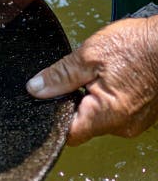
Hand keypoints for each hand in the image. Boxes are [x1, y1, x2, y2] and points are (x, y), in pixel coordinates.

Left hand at [26, 17, 157, 144]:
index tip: (47, 102)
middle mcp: (123, 126)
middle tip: (77, 79)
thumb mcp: (89, 56)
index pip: (68, 134)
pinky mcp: (144, 114)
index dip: (53, 120)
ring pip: (100, 117)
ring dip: (93, 99)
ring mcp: (136, 122)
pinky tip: (113, 78)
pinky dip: (109, 97)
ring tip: (99, 75)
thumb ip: (59, 76)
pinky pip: (117, 112)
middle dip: (73, 103)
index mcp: (106, 116)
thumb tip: (35, 89)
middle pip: (83, 125)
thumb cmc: (138, 46)